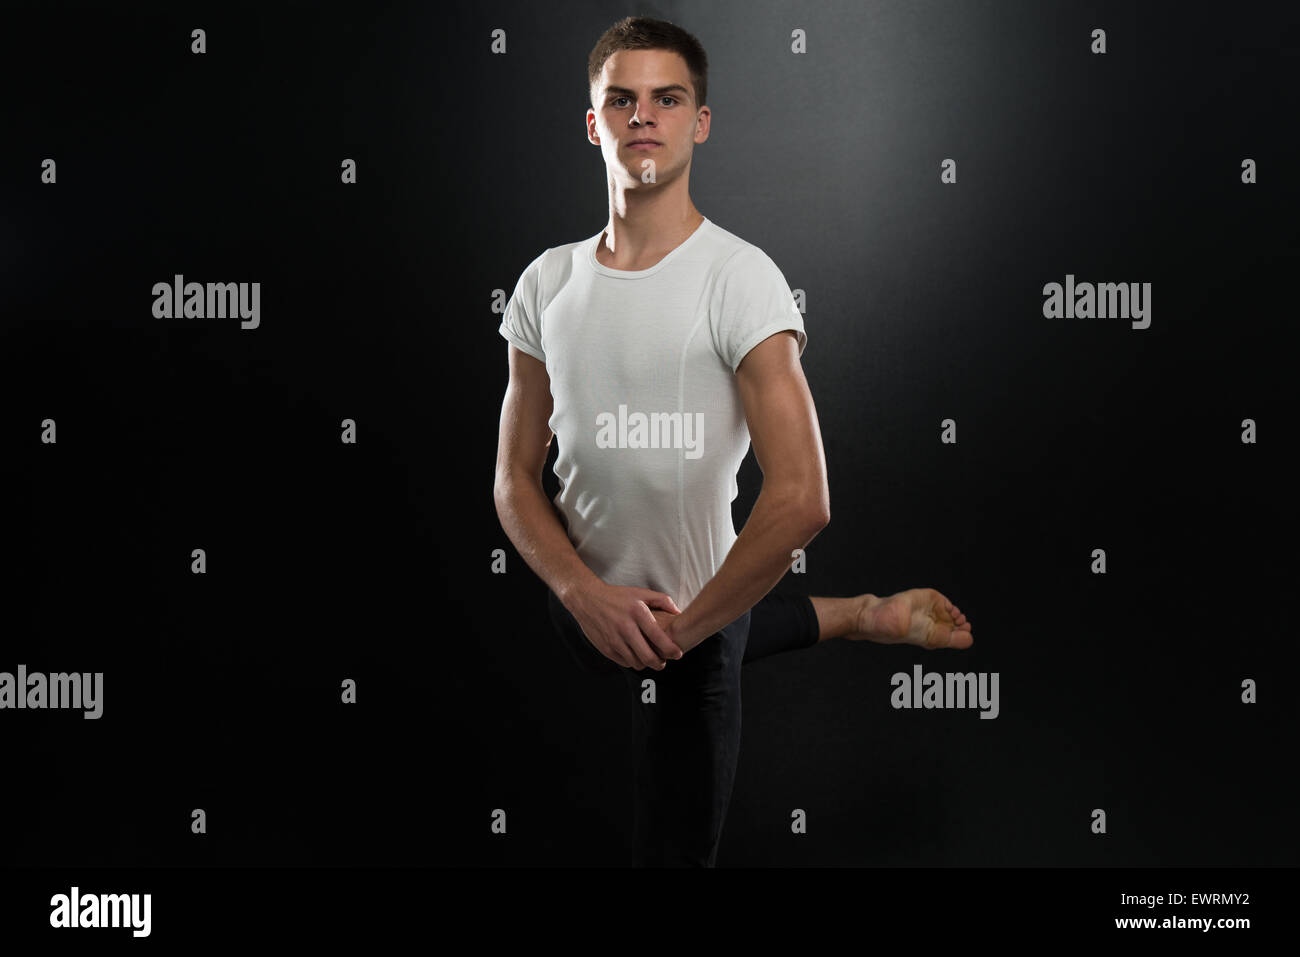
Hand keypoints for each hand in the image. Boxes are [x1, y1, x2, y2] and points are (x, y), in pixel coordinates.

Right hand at [567, 583, 684, 670]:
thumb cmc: (617, 596)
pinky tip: (635, 655)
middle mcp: (625, 628)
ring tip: (650, 658)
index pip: (659, 637)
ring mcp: (614, 639)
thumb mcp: (640, 593)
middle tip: (664, 662)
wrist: (587, 599)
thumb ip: (662, 600)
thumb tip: (678, 612)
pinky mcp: (605, 648)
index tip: (678, 654)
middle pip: (648, 657)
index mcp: (637, 613)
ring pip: (636, 663)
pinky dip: (632, 662)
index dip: (671, 650)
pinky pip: (624, 662)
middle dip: (660, 664)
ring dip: (646, 664)